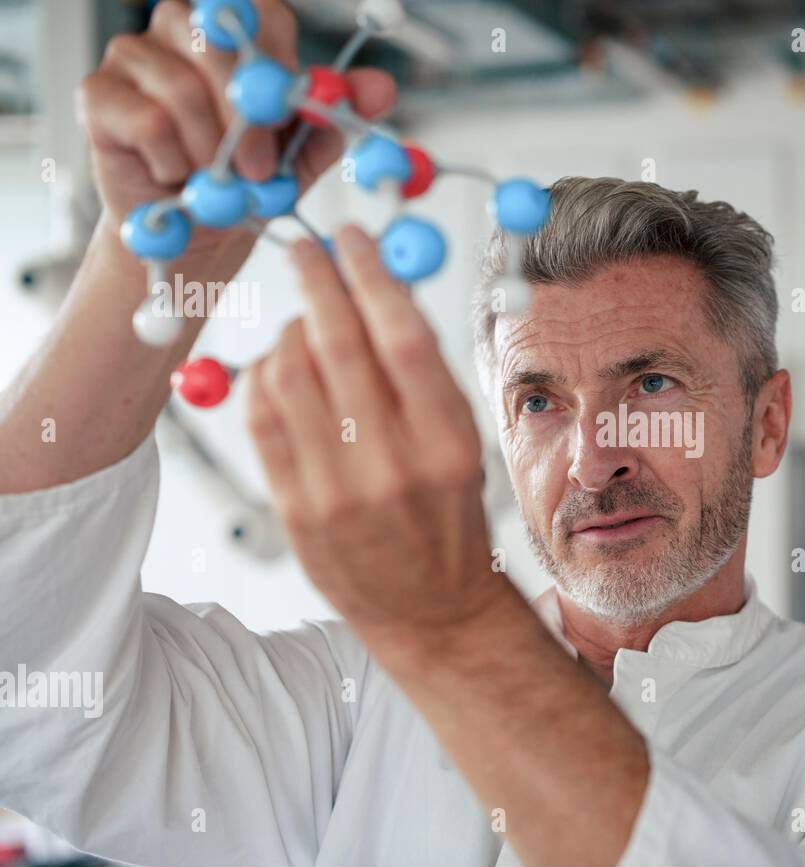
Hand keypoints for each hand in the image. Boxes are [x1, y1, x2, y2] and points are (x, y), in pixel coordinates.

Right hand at [77, 0, 395, 277]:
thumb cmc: (244, 186)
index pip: (261, 11)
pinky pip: (149, 122)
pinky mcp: (97, 94)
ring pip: (182, 89)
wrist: (194, 238)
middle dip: (248, 116)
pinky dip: (173, 163)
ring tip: (218, 182)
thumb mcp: (302, 154)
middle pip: (217, 41)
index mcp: (236, 33)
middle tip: (261, 170)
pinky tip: (175, 177)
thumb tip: (381, 88)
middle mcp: (181, 29)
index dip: (278, 59)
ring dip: (211, 152)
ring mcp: (133, 56)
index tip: (288, 110)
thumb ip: (334, 117)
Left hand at [246, 227, 510, 664]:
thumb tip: (381, 292)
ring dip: (291, 329)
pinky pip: (262, 419)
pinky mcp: (296, 509)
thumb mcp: (462, 445)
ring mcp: (338, 489)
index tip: (353, 239)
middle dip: (318, 282)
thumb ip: (424, 377)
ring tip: (305, 324)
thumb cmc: (451, 517)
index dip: (372, 277)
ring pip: (290, 374)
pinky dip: (264, 376)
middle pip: (340, 345)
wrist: (431, 609)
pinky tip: (280, 368)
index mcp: (448, 442)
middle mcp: (393, 463)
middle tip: (306, 248)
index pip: (404, 337)